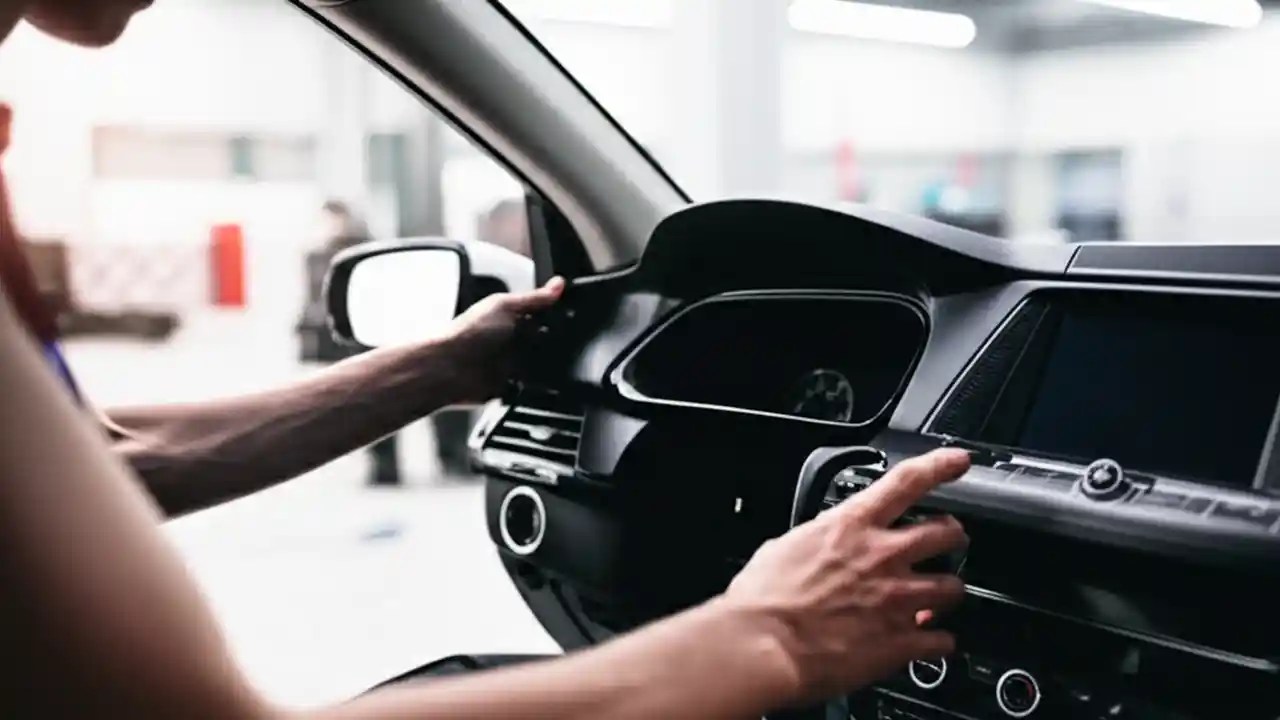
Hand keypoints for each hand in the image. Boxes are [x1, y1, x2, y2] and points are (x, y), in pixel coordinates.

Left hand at [444, 277, 565, 401]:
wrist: (449, 369)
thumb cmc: (468, 333)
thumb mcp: (505, 306)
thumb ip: (534, 298)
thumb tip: (559, 284)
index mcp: (511, 316)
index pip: (545, 314)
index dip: (559, 315)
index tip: (571, 315)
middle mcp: (513, 339)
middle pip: (548, 340)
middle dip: (555, 341)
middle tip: (554, 340)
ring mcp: (513, 363)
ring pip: (544, 364)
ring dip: (546, 364)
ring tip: (539, 359)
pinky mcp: (512, 386)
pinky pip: (534, 387)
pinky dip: (537, 385)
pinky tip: (534, 378)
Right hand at [723, 449, 970, 705]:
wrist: (761, 647)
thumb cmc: (762, 599)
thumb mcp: (786, 546)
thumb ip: (818, 539)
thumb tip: (822, 541)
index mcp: (851, 527)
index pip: (907, 481)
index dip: (940, 465)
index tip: (959, 461)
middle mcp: (882, 557)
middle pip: (947, 533)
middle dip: (954, 537)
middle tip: (950, 542)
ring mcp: (897, 600)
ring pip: (953, 588)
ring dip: (947, 593)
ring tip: (936, 600)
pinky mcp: (900, 643)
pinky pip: (943, 641)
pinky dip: (938, 642)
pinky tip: (929, 643)